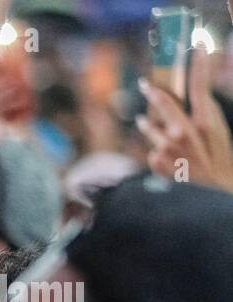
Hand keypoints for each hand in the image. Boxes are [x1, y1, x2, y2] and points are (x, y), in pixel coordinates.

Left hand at [138, 50, 232, 192]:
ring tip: (143, 120)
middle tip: (144, 83)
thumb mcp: (219, 130)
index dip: (197, 65)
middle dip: (154, 91)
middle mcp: (183, 134)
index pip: (198, 87)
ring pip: (151, 128)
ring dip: (147, 123)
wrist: (216, 189)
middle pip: (165, 103)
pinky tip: (169, 157)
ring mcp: (167, 150)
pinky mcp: (157, 164)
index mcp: (204, 123)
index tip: (195, 49)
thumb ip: (205, 111)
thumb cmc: (220, 156)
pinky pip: (153, 150)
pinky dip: (158, 150)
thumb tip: (194, 93)